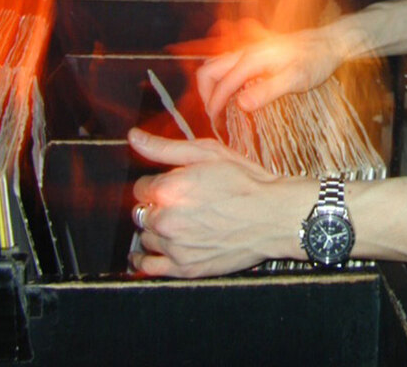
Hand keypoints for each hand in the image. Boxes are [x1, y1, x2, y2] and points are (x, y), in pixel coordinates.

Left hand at [128, 128, 308, 277]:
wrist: (273, 215)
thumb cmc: (245, 181)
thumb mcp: (208, 152)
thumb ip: (165, 148)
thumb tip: (134, 138)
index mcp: (168, 188)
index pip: (141, 188)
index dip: (155, 184)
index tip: (169, 185)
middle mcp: (166, 219)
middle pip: (141, 213)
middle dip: (155, 207)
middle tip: (177, 203)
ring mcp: (174, 246)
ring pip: (145, 237)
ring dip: (155, 230)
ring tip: (175, 224)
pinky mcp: (184, 268)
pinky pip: (150, 267)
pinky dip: (145, 259)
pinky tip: (149, 253)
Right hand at [196, 18, 346, 118]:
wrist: (330, 42)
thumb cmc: (316, 61)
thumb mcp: (296, 80)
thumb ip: (267, 91)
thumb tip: (240, 105)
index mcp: (252, 58)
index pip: (221, 84)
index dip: (214, 107)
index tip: (216, 127)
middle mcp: (246, 50)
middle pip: (209, 70)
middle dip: (206, 95)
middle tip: (216, 117)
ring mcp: (249, 48)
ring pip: (216, 64)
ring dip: (213, 85)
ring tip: (221, 107)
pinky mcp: (255, 49)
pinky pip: (228, 61)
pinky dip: (222, 77)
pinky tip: (234, 91)